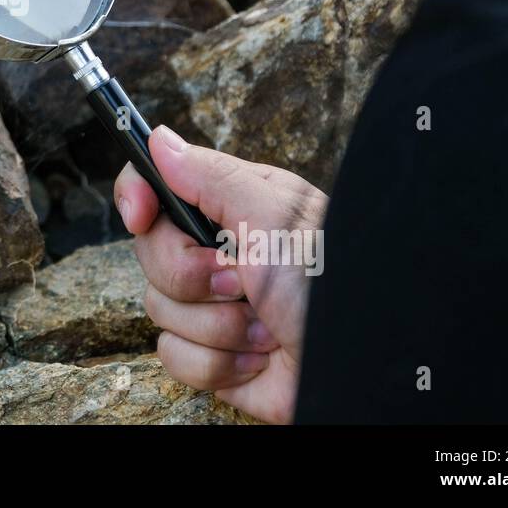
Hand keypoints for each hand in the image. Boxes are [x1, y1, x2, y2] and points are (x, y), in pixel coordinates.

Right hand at [114, 124, 327, 423]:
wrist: (371, 368)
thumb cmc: (336, 284)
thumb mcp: (274, 217)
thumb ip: (210, 177)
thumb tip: (159, 139)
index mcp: (234, 207)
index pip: (157, 186)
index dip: (136, 197)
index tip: (139, 216)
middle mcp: (220, 254)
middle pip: (149, 253)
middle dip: (191, 276)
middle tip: (240, 280)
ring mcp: (216, 308)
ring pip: (158, 308)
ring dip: (215, 326)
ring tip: (265, 326)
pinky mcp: (216, 358)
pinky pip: (175, 356)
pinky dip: (216, 363)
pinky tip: (259, 358)